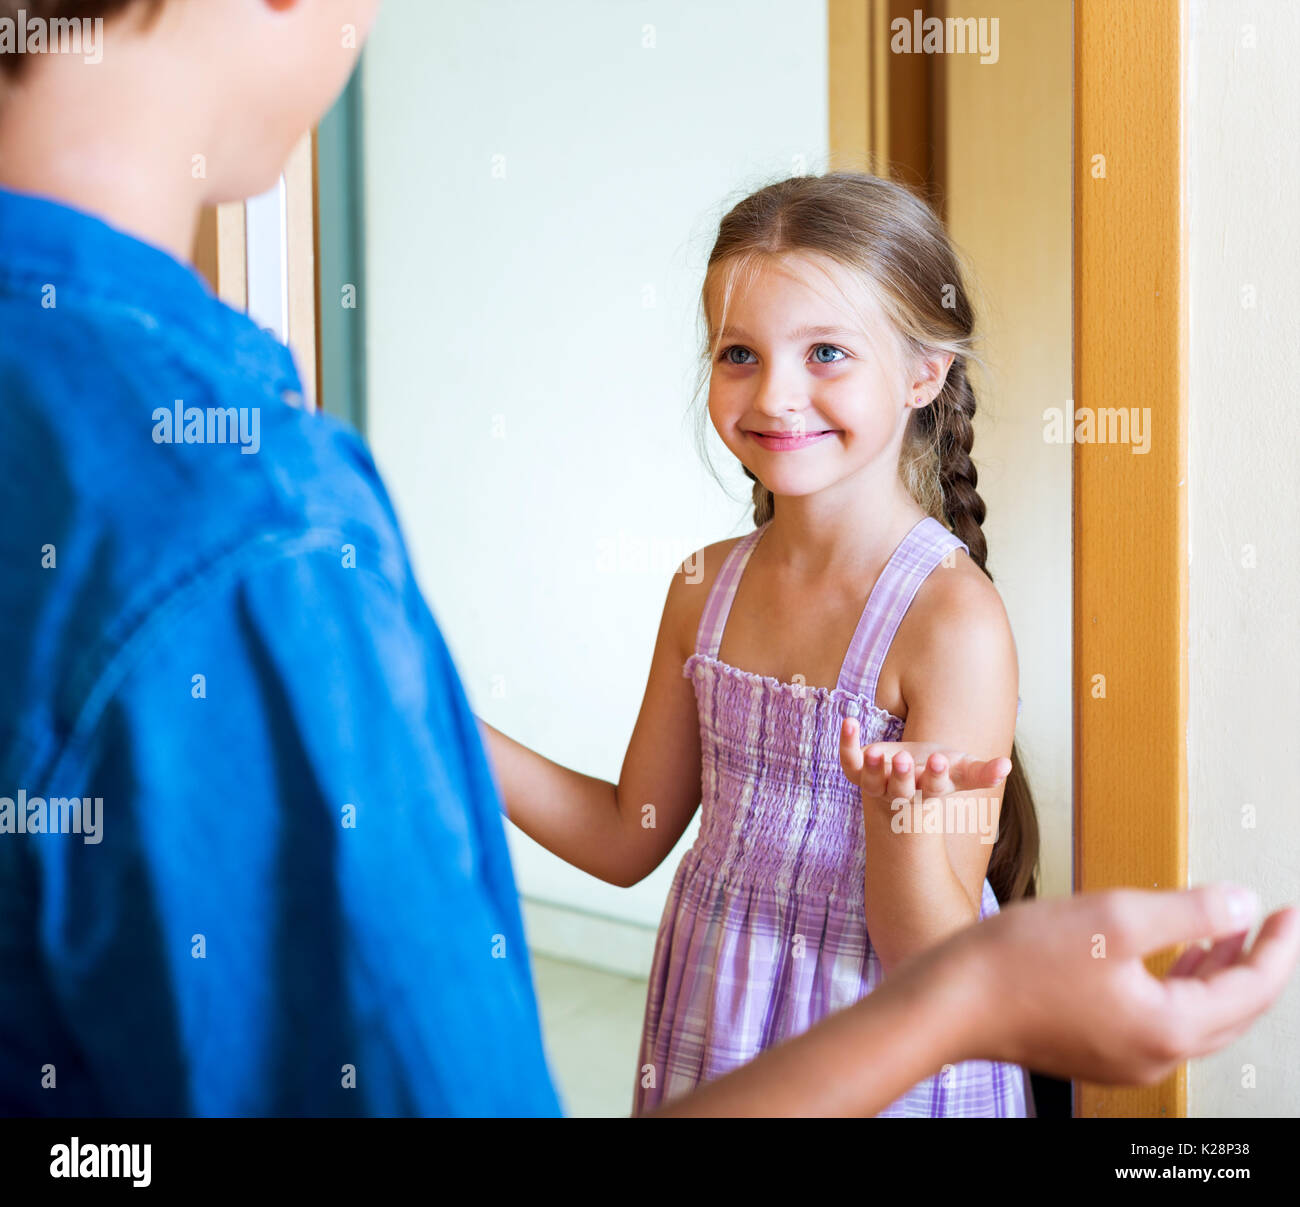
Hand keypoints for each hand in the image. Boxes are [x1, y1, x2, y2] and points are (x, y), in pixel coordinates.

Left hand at [838, 718, 1010, 804]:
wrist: (901, 782)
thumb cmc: (937, 772)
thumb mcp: (961, 771)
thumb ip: (983, 772)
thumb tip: (1006, 767)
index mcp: (929, 790)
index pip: (933, 787)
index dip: (936, 776)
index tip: (939, 761)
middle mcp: (901, 791)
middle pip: (901, 790)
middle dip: (903, 777)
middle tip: (906, 760)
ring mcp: (877, 783)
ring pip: (871, 783)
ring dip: (872, 769)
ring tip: (875, 752)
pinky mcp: (858, 770)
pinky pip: (849, 761)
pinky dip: (846, 744)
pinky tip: (849, 721)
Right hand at [929, 883, 1299, 1084]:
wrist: (950, 1001)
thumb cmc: (1018, 961)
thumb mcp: (1114, 917)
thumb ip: (1189, 912)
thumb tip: (1242, 905)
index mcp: (1170, 1026)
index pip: (1253, 987)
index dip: (1279, 945)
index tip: (1290, 912)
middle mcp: (1155, 1053)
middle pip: (1232, 1010)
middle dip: (1255, 962)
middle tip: (1269, 923)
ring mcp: (1124, 1057)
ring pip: (1195, 1016)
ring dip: (1216, 973)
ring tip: (1226, 933)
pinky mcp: (1095, 1049)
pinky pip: (1159, 1020)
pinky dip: (1177, 986)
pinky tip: (1163, 958)